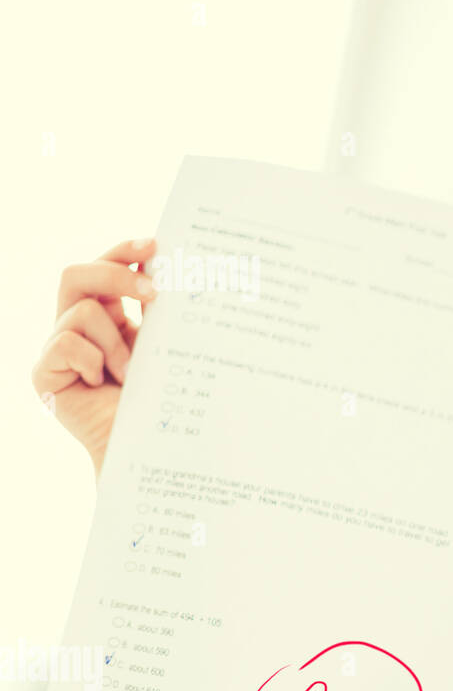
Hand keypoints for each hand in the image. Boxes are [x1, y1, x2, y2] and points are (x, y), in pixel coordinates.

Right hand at [31, 238, 158, 477]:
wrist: (147, 447)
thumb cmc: (161, 398)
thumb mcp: (163, 345)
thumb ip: (158, 310)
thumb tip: (170, 267)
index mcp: (106, 315)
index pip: (103, 267)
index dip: (123, 251)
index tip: (155, 244)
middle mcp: (77, 327)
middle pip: (77, 274)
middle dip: (116, 275)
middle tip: (153, 292)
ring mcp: (57, 349)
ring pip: (81, 312)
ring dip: (116, 343)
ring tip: (130, 374)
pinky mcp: (44, 373)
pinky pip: (66, 343)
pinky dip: (94, 360)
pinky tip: (103, 383)